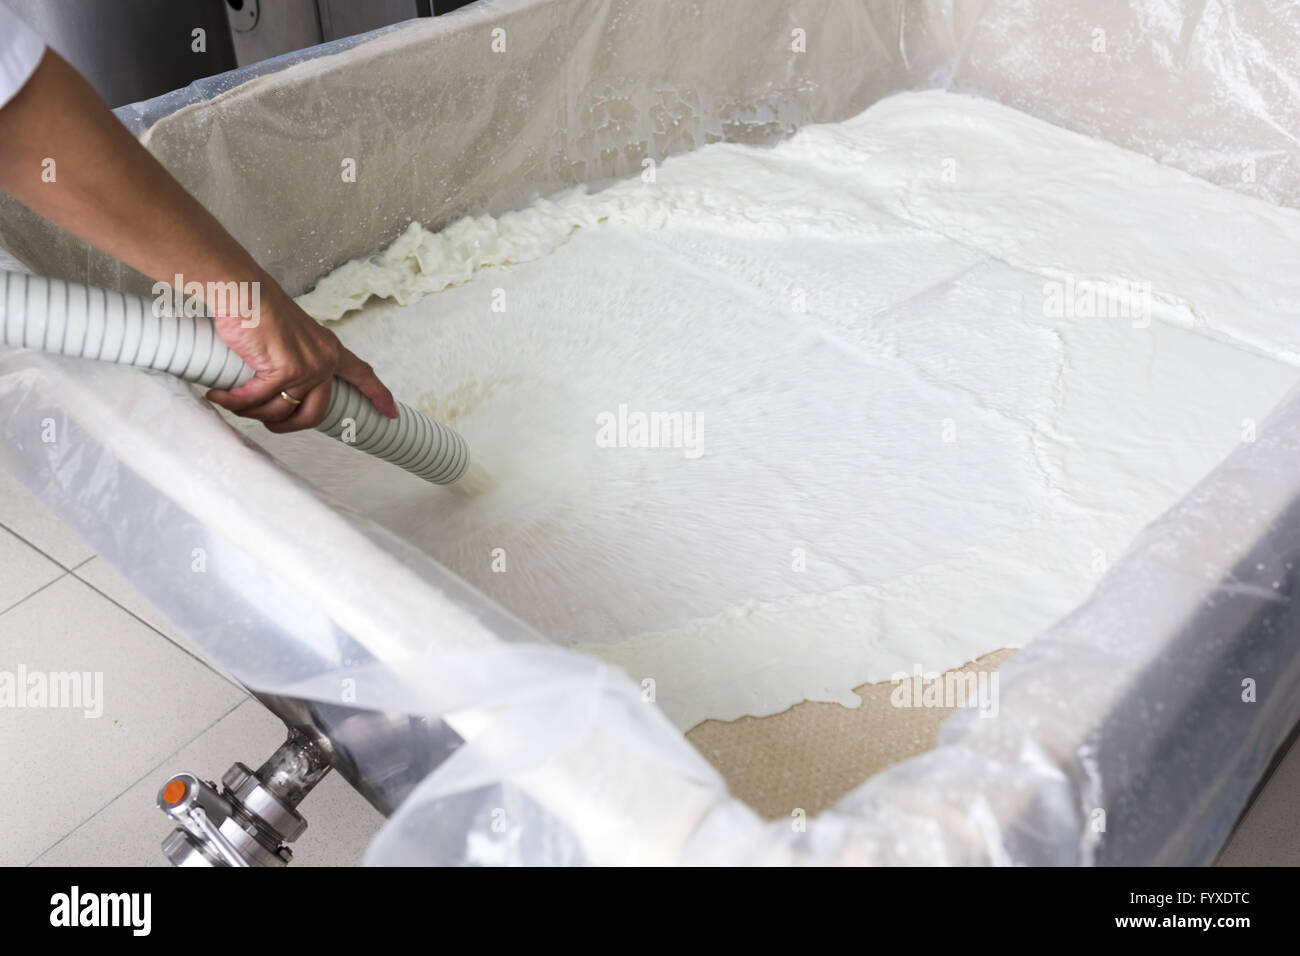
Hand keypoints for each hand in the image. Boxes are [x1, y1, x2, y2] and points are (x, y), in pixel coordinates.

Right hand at [204, 279, 398, 432]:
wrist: (243, 290)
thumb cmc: (257, 310)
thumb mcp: (286, 337)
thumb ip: (291, 362)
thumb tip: (277, 391)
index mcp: (328, 349)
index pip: (361, 374)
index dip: (377, 395)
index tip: (391, 412)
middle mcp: (324, 360)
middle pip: (315, 414)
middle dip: (287, 426)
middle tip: (267, 424)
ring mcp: (307, 367)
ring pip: (280, 410)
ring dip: (252, 412)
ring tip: (232, 401)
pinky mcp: (285, 370)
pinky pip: (258, 401)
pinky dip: (236, 402)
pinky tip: (220, 395)